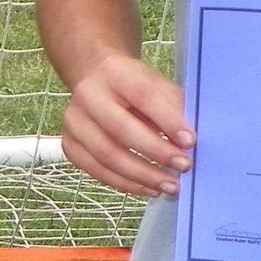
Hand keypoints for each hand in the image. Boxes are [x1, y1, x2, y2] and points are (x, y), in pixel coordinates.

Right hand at [60, 52, 194, 198]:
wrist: (95, 79)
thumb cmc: (134, 86)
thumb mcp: (158, 85)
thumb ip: (174, 108)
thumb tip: (186, 144)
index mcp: (115, 73)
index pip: (143, 96)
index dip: (167, 121)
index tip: (191, 142)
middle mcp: (88, 95)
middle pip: (120, 129)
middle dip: (156, 152)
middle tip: (183, 167)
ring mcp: (74, 121)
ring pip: (106, 156)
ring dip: (142, 176)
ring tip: (168, 186)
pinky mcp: (70, 144)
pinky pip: (96, 171)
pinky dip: (125, 183)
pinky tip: (147, 187)